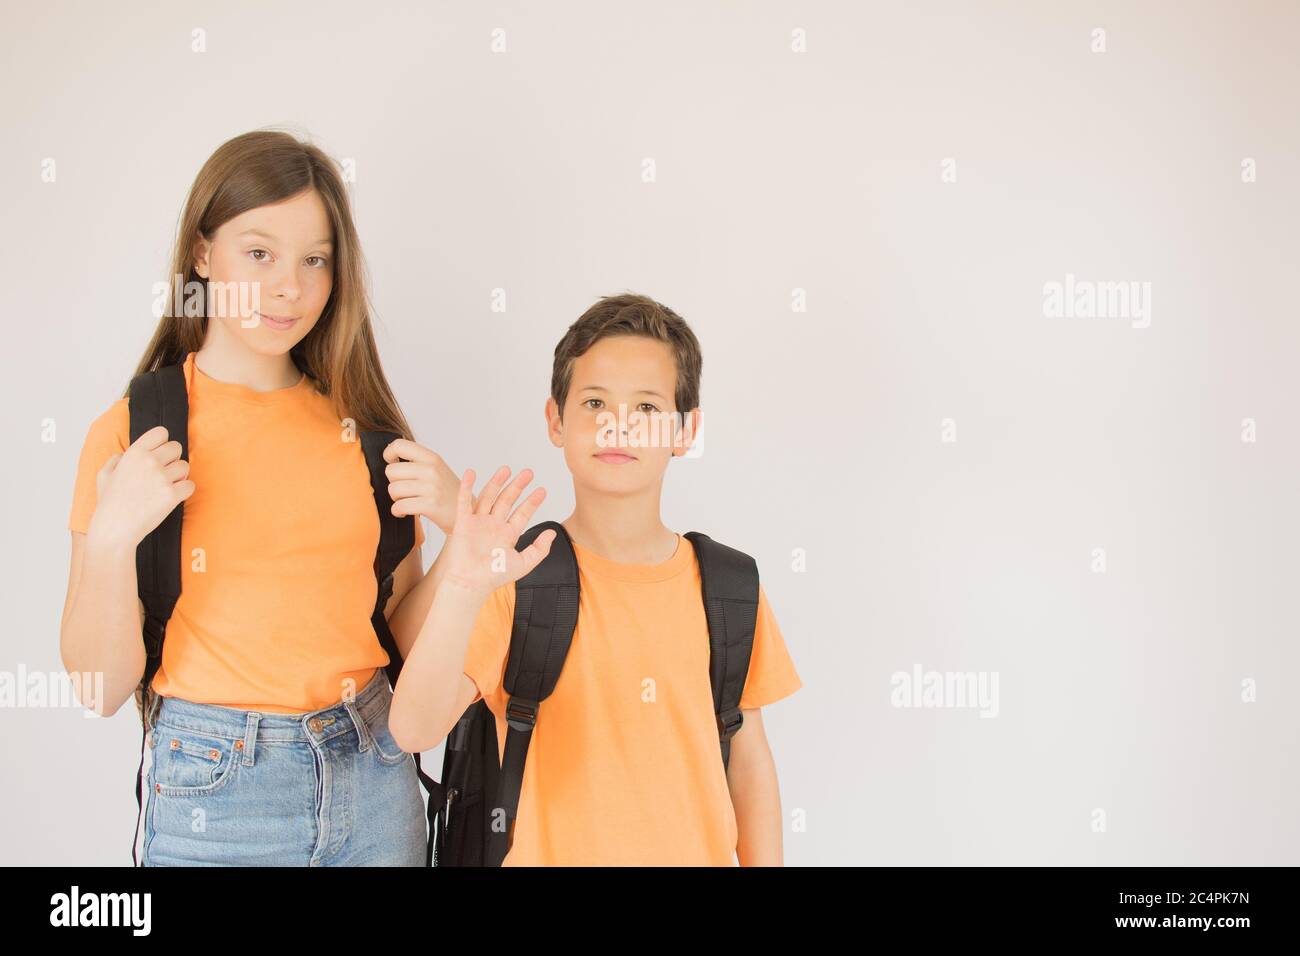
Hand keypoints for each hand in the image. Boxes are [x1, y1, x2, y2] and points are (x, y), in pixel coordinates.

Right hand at [86, 425, 194, 548]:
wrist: (115, 528)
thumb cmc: (109, 503)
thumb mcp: (104, 475)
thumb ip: (116, 460)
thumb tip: (124, 454)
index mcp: (134, 453)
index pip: (161, 432)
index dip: (162, 443)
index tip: (159, 454)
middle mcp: (149, 462)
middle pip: (177, 448)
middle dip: (172, 460)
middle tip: (162, 474)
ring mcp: (162, 478)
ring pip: (185, 466)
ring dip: (179, 476)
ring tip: (165, 487)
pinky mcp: (172, 495)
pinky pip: (190, 485)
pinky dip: (184, 492)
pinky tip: (172, 497)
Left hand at [384, 439, 460, 534]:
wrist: (468, 513)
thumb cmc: (449, 493)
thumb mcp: (438, 469)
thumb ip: (417, 461)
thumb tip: (390, 454)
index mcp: (432, 458)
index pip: (399, 445)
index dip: (389, 454)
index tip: (393, 463)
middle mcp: (432, 470)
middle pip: (391, 471)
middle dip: (393, 483)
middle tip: (403, 490)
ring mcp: (431, 488)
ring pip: (393, 489)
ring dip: (395, 499)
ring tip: (406, 501)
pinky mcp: (430, 506)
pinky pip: (399, 506)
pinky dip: (397, 511)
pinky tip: (405, 512)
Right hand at [441, 466, 554, 596]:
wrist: (470, 583)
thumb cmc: (494, 577)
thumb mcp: (524, 563)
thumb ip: (540, 549)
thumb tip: (552, 533)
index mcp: (508, 535)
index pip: (522, 513)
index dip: (532, 502)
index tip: (542, 490)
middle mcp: (494, 526)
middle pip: (507, 500)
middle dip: (518, 486)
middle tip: (529, 473)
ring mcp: (478, 522)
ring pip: (489, 497)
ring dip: (497, 482)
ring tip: (507, 469)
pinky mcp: (462, 522)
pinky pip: (464, 501)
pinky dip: (466, 487)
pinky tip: (471, 473)